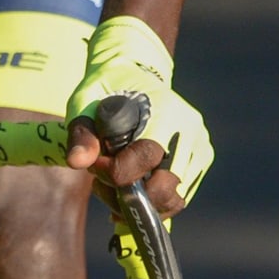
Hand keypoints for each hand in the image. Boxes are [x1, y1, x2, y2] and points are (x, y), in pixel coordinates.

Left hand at [64, 16, 211, 220]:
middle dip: (128, 196)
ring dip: (140, 204)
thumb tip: (77, 162)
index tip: (95, 166)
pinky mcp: (200, 160)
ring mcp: (199, 146)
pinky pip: (178, 197)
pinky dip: (152, 204)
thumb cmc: (107, 89)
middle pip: (165, 187)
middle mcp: (188, 130)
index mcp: (165, 111)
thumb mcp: (86, 102)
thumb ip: (82, 133)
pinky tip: (128, 189)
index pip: (145, 157)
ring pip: (173, 199)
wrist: (134, 74)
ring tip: (113, 186)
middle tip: (103, 181)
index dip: (115, 173)